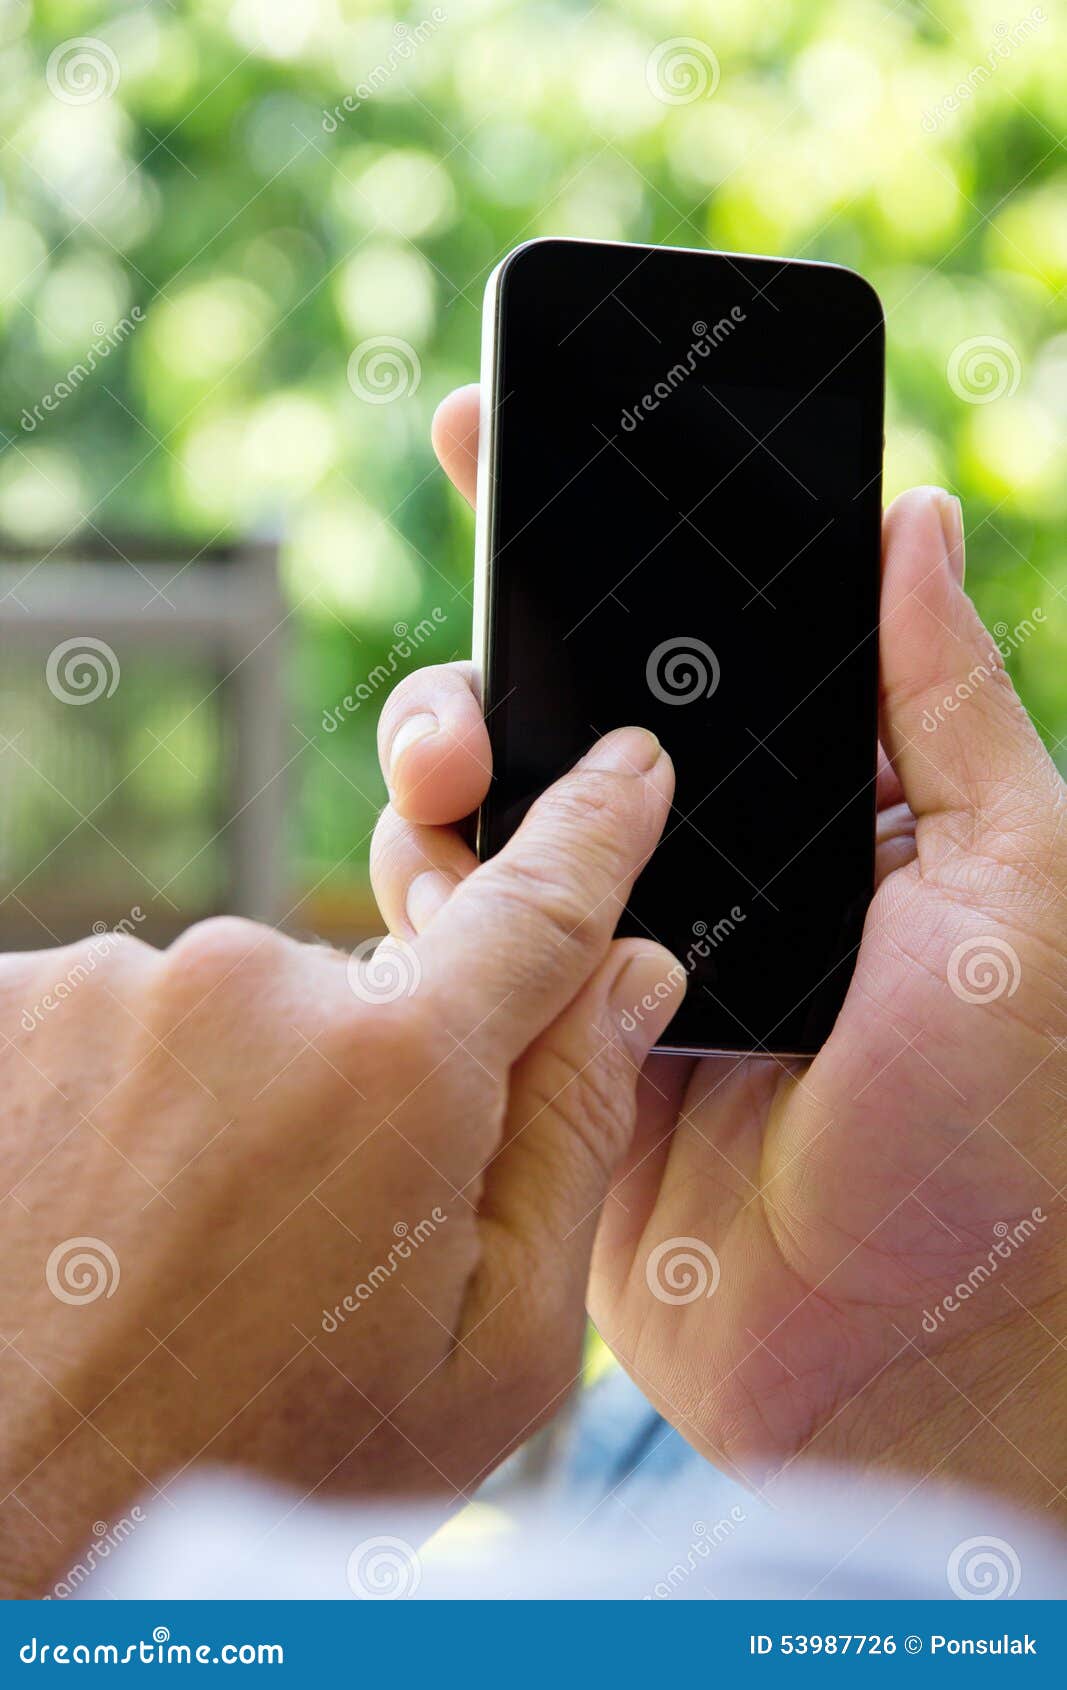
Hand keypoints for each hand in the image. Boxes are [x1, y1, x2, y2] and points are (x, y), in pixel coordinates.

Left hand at [0, 722, 680, 1596]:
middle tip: (313, 1236)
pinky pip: (120, 1019)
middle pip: (367, 993)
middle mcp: (254, 986)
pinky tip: (102, 1211)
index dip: (595, 829)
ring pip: (235, 1011)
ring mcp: (113, 987)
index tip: (627, 769)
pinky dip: (124, 1100)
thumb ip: (574, 1140)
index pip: (538, 906)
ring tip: (187, 1246)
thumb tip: (628, 978)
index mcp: (403, 1073)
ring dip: (233, 1101)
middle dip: (366, 1086)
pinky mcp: (10, 1000)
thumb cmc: (263, 1461)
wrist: (10, 1514)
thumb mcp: (488, 1354)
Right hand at [385, 385, 1066, 1513]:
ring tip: (452, 794)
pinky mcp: (539, 1032)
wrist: (894, 1337)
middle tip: (466, 688)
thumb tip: (915, 515)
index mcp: (807, 790)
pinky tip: (447, 915)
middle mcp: (700, 850)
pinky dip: (429, 904)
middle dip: (478, 659)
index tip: (502, 438)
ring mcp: (609, 940)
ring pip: (478, 811)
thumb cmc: (985, 1117)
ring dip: (435, 778)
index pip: (690, 631)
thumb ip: (952, 705)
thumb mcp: (1015, 881)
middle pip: (551, 706)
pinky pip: (452, 936)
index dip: (597, 530)